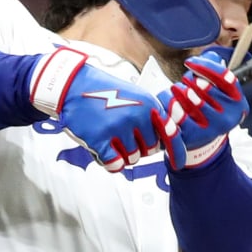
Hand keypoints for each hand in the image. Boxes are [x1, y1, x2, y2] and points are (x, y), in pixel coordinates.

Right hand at [30, 47, 165, 172]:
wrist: (73, 86)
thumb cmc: (105, 93)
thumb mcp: (136, 96)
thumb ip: (153, 117)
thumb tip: (167, 143)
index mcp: (149, 105)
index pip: (170, 134)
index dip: (174, 150)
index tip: (178, 163)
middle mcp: (136, 116)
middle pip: (150, 150)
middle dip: (140, 148)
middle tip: (124, 136)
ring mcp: (118, 128)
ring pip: (133, 158)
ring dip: (123, 154)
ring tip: (111, 138)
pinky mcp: (100, 139)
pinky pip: (116, 165)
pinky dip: (111, 163)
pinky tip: (105, 152)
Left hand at [155, 49, 248, 171]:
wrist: (202, 139)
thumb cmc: (209, 106)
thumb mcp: (218, 87)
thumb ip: (214, 67)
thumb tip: (205, 58)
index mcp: (238, 103)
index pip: (224, 77)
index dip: (205, 66)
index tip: (189, 62)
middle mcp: (228, 118)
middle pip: (203, 86)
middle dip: (190, 79)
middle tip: (186, 81)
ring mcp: (210, 129)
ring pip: (187, 96)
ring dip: (178, 88)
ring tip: (177, 90)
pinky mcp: (192, 136)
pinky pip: (174, 111)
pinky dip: (168, 101)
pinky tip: (168, 99)